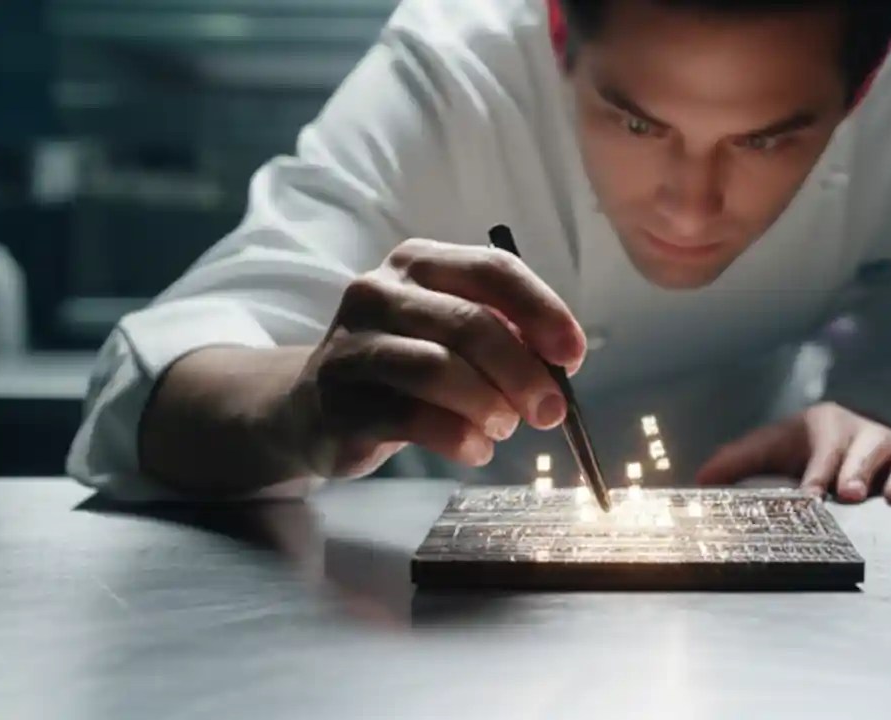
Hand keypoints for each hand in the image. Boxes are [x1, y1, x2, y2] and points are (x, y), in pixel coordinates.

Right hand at [278, 238, 585, 478]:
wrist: (317, 408)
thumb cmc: (407, 367)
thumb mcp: (455, 336)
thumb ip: (505, 336)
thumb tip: (560, 362)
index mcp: (420, 263)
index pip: (492, 269)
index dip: (542, 311)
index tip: (572, 355)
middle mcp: (380, 291)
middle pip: (470, 323)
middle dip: (523, 372)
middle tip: (551, 411)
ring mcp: (353, 344)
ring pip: (439, 368)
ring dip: (489, 404)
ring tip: (505, 427)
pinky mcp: (339, 400)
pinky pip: (411, 417)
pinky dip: (459, 437)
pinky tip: (476, 449)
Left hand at [695, 403, 890, 505]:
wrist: (842, 447)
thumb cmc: (803, 450)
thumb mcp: (770, 450)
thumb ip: (736, 462)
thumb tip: (700, 477)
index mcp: (828, 424)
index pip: (825, 446)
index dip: (818, 471)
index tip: (810, 495)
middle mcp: (867, 433)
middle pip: (869, 445)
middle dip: (859, 470)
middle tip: (850, 494)